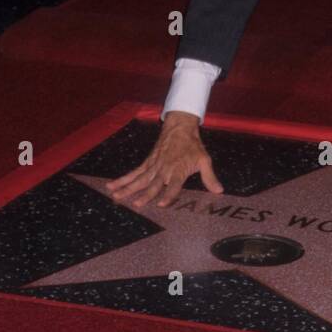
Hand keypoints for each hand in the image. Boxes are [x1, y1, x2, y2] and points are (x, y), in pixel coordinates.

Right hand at [107, 111, 222, 209]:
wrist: (180, 127)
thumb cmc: (193, 146)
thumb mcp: (204, 160)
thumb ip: (209, 177)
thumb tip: (219, 191)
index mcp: (178, 170)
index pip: (174, 185)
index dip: (168, 194)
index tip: (161, 204)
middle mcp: (164, 169)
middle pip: (153, 184)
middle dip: (144, 195)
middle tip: (135, 204)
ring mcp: (154, 166)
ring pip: (139, 179)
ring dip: (127, 188)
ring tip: (115, 196)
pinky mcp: (147, 162)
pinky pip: (134, 172)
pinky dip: (123, 179)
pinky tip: (112, 185)